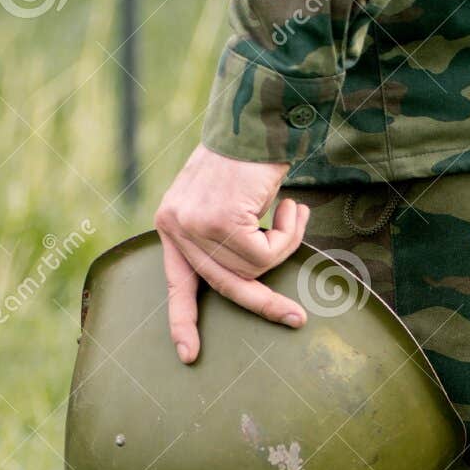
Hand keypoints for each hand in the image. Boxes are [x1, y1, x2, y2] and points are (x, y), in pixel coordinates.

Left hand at [154, 144, 310, 362]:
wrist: (258, 114)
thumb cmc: (249, 156)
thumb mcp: (223, 200)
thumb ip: (219, 237)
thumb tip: (242, 278)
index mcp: (172, 222)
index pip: (177, 284)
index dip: (183, 321)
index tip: (188, 354)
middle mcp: (175, 225)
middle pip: (225, 285)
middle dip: (265, 304)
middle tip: (297, 319)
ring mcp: (196, 225)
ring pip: (253, 269)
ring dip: (285, 243)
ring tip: (292, 211)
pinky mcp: (222, 222)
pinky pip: (268, 255)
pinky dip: (290, 234)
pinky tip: (293, 204)